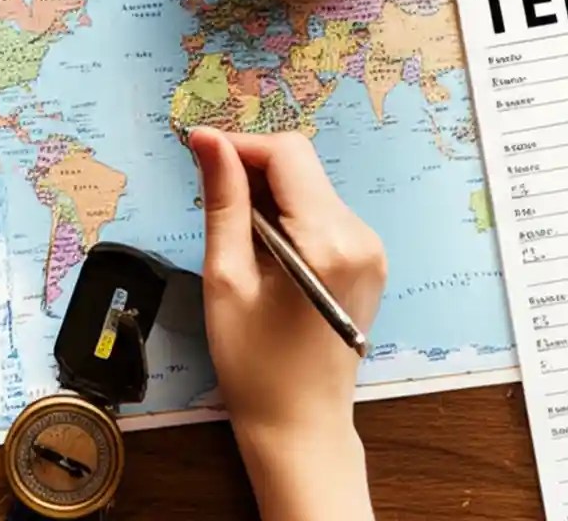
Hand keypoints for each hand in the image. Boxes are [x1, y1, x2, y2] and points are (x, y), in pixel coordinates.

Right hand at [189, 128, 385, 520]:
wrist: (301, 426)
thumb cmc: (254, 365)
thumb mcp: (227, 279)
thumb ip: (223, 202)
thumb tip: (208, 142)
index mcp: (327, 241)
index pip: (287, 154)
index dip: (238, 146)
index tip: (196, 152)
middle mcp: (360, 235)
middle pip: (301, 167)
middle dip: (252, 170)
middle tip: (209, 199)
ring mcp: (371, 248)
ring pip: (311, 189)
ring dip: (269, 196)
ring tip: (236, 240)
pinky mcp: (368, 260)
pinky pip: (323, 215)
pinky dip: (289, 218)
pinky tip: (264, 252)